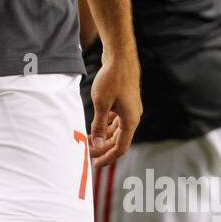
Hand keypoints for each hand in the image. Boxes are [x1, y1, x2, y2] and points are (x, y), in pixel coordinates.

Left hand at [88, 54, 140, 168]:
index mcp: (130, 120)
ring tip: (89, 141)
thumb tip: (95, 145)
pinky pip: (116, 120)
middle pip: (119, 140)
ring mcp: (129, 109)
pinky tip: (95, 126)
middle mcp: (132, 116)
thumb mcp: (101, 104)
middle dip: (103, 148)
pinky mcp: (124, 101)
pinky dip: (106, 126)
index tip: (95, 164)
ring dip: (104, 137)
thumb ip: (98, 126)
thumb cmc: (112, 79)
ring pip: (117, 130)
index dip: (107, 157)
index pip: (121, 147)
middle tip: (88, 154)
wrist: (120, 57)